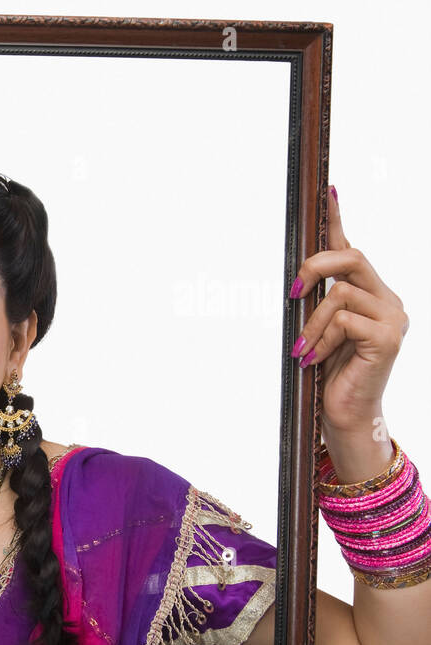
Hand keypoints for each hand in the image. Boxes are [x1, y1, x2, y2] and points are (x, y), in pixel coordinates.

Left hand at [291, 185, 409, 438]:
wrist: (345, 413)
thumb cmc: (329, 373)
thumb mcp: (318, 330)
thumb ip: (316, 303)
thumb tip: (297, 281)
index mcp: (370, 293)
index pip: (353, 249)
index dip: (339, 219)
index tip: (327, 190)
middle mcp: (387, 298)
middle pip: (351, 256)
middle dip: (314, 268)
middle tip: (292, 295)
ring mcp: (392, 317)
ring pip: (340, 295)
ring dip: (312, 325)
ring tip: (303, 351)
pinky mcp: (388, 337)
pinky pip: (344, 321)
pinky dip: (323, 340)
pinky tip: (317, 360)